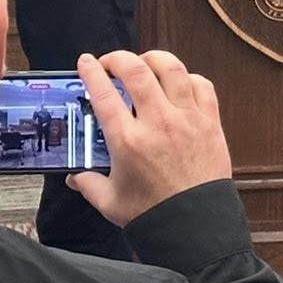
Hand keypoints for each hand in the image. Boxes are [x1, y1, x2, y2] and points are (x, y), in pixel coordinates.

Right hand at [66, 50, 232, 227]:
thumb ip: (88, 184)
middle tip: (111, 62)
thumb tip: (73, 177)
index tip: (86, 62)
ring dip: (154, 59)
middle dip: (119, 58)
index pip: (104, 94)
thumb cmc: (152, 214)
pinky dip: (187, 77)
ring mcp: (187, 119)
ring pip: (172, 69)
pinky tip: (178, 83)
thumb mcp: (110, 202)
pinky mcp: (209, 121)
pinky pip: (201, 85)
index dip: (92, 72)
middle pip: (136, 71)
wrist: (194, 224)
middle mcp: (157, 123)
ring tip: (144, 63)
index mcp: (128, 141)